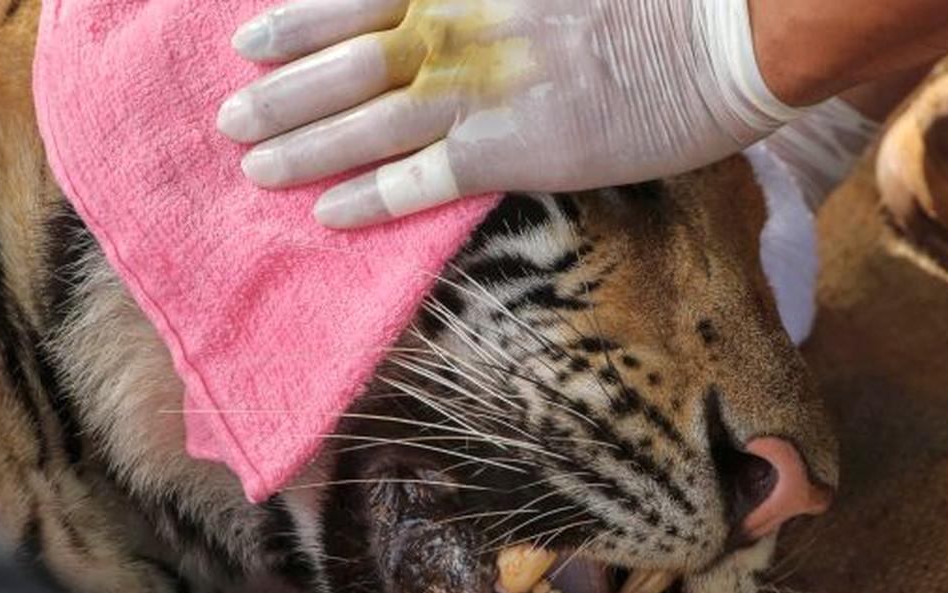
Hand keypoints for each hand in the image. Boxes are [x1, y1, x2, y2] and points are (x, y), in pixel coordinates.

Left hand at [217, 0, 796, 227]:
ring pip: (363, 123)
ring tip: (253, 168)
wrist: (717, 36)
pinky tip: (327, 216)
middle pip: (342, 64)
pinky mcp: (511, 152)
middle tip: (229, 120)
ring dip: (301, 148)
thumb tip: (441, 3)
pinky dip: (369, 199)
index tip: (249, 40)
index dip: (294, 21)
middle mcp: (456, 30)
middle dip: (278, 93)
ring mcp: (479, 91)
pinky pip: (419, 181)